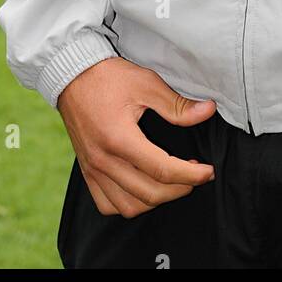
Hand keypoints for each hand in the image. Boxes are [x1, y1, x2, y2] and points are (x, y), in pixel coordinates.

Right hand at [57, 57, 216, 216]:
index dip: (191, 175)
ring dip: (157, 200)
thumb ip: (177, 105)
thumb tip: (208, 111)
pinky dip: (129, 205)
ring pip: (129, 206)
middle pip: (150, 193)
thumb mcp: (146, 83)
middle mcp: (104, 160)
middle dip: (180, 189)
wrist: (73, 75)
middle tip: (196, 175)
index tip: (208, 172)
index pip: (162, 170)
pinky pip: (107, 205)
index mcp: (119, 139)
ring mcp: (93, 170)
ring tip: (173, 183)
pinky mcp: (87, 172)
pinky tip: (143, 189)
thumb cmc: (109, 77)